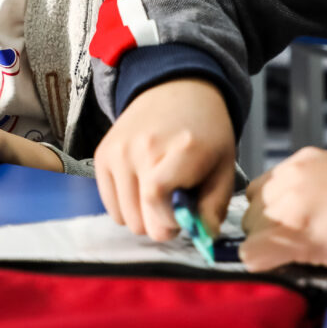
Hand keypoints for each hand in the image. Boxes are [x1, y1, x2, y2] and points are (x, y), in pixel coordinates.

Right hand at [94, 78, 236, 241]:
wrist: (176, 89)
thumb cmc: (206, 132)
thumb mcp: (224, 166)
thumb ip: (214, 206)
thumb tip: (202, 238)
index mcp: (181, 148)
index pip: (157, 200)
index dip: (170, 221)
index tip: (183, 217)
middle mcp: (143, 148)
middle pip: (140, 219)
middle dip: (161, 222)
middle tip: (176, 202)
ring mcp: (118, 151)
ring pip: (124, 219)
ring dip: (144, 216)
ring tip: (160, 192)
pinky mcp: (102, 155)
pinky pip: (110, 207)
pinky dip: (127, 207)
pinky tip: (143, 186)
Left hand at [240, 147, 326, 276]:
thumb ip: (315, 198)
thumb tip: (298, 226)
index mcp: (306, 161)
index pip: (262, 190)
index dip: (273, 216)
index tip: (293, 232)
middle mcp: (292, 175)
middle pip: (250, 209)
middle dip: (268, 231)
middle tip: (303, 249)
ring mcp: (292, 202)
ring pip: (250, 230)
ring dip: (270, 248)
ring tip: (308, 259)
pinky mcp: (296, 233)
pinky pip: (253, 253)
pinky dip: (265, 266)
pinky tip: (294, 269)